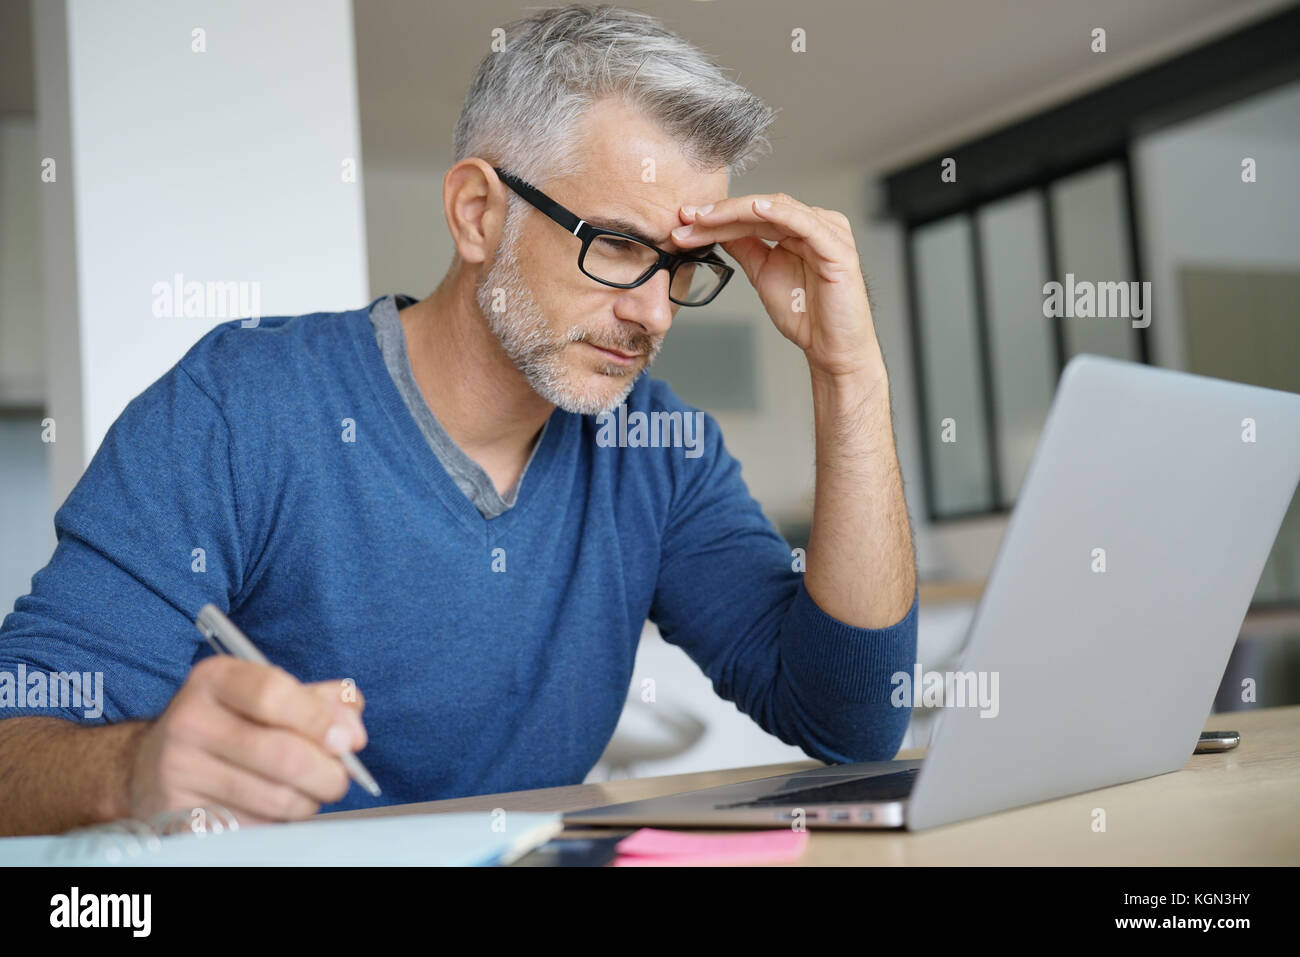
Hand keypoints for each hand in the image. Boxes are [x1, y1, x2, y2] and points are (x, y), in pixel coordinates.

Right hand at [125, 657, 367, 826]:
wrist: (150, 766)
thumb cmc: (230, 725)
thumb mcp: (265, 697)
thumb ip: (319, 701)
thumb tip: (353, 727)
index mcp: (214, 679)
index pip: (273, 694)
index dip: (320, 720)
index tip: (351, 741)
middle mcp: (188, 721)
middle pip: (281, 754)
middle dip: (328, 774)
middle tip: (339, 779)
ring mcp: (177, 772)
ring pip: (275, 798)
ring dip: (308, 802)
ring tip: (307, 793)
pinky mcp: (177, 816)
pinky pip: (254, 828)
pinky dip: (277, 824)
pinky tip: (271, 810)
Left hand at [673, 194, 882, 379]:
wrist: (831, 348)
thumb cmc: (805, 314)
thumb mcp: (763, 273)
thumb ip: (746, 248)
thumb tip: (716, 229)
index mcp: (798, 228)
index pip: (752, 214)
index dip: (716, 217)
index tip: (682, 222)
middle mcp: (815, 224)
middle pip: (761, 208)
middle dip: (720, 213)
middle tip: (686, 217)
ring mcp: (829, 233)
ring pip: (778, 209)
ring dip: (738, 212)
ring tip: (706, 217)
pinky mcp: (838, 249)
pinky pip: (806, 223)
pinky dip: (780, 213)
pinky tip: (756, 209)